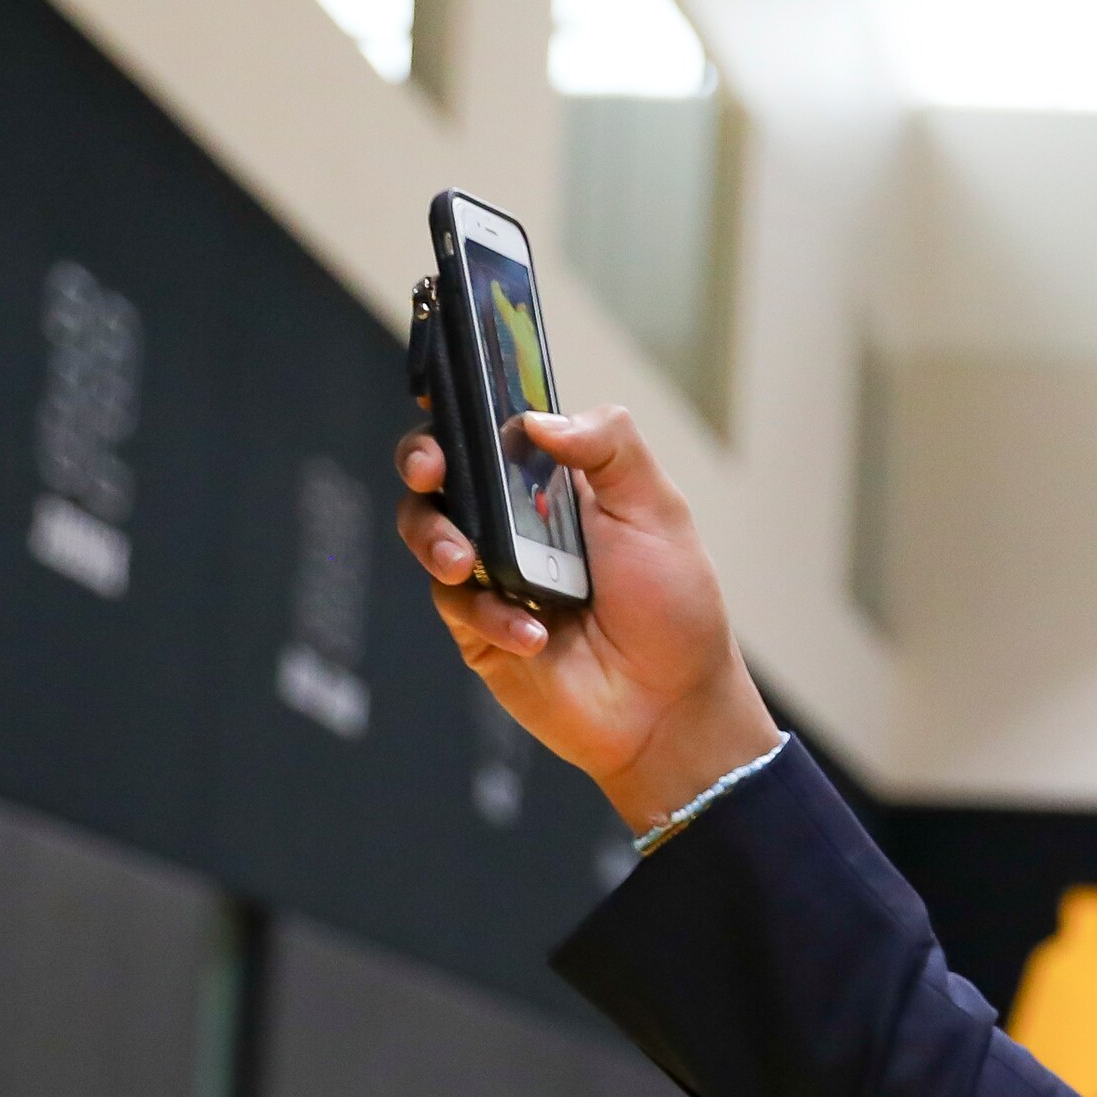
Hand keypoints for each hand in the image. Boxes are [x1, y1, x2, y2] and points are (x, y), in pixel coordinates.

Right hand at [399, 411, 779, 825]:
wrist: (670, 706)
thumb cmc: (673, 606)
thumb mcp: (658, 511)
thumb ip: (610, 448)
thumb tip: (536, 421)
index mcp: (554, 480)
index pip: (494, 426)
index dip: (459, 403)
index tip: (438, 389)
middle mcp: (513, 520)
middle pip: (440, 471)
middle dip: (422, 459)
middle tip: (432, 468)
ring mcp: (491, 573)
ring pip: (427, 532)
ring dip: (437, 537)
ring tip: (467, 562)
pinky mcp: (478, 628)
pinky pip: (455, 605)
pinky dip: (491, 614)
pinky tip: (536, 635)